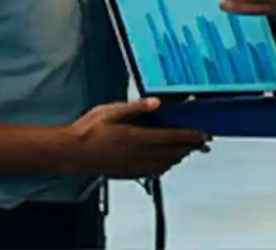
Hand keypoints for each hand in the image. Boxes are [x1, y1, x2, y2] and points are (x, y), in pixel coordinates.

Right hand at [65, 98, 209, 178]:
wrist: (71, 153)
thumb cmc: (87, 130)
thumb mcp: (111, 111)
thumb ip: (135, 107)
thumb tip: (156, 103)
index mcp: (137, 137)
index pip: (172, 137)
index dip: (191, 137)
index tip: (204, 135)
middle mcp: (138, 154)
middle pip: (173, 152)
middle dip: (190, 147)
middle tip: (203, 143)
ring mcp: (133, 166)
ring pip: (165, 164)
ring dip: (179, 157)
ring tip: (188, 151)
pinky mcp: (127, 173)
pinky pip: (153, 172)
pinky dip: (165, 167)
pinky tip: (166, 163)